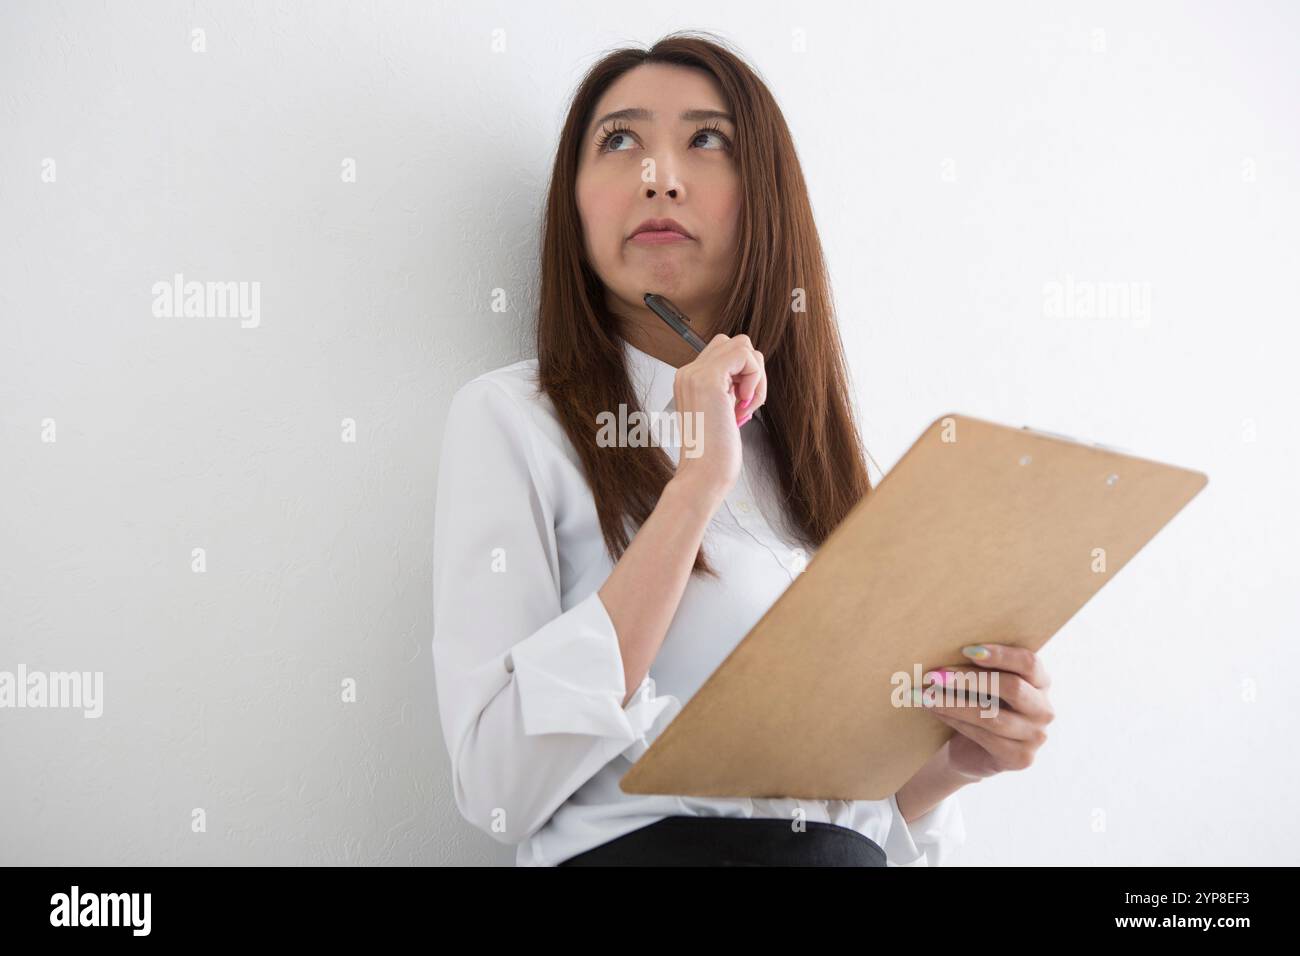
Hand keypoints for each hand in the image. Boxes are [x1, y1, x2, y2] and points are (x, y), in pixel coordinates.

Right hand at [670, 333, 765, 499]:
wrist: (703, 475)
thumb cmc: (714, 455)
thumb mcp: (722, 412)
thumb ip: (729, 390)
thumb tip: (752, 373)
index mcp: (689, 380)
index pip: (724, 353)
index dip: (742, 374)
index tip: (740, 404)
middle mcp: (688, 373)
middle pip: (734, 343)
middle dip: (751, 370)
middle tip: (745, 402)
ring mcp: (695, 374)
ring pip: (742, 346)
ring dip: (755, 376)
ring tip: (745, 406)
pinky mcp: (709, 379)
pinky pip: (745, 355)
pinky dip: (755, 378)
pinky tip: (744, 404)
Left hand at [920, 643, 1053, 780]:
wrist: (973, 750)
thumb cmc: (978, 704)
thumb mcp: (982, 684)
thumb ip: (978, 667)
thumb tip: (945, 647)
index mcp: (1040, 681)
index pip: (1028, 662)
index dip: (1000, 655)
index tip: (966, 650)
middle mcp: (1044, 709)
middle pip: (1012, 687)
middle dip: (970, 679)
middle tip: (935, 674)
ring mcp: (1036, 736)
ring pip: (992, 715)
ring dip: (954, 703)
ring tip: (925, 695)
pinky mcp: (1021, 758)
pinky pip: (985, 736)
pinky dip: (956, 721)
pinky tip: (935, 711)